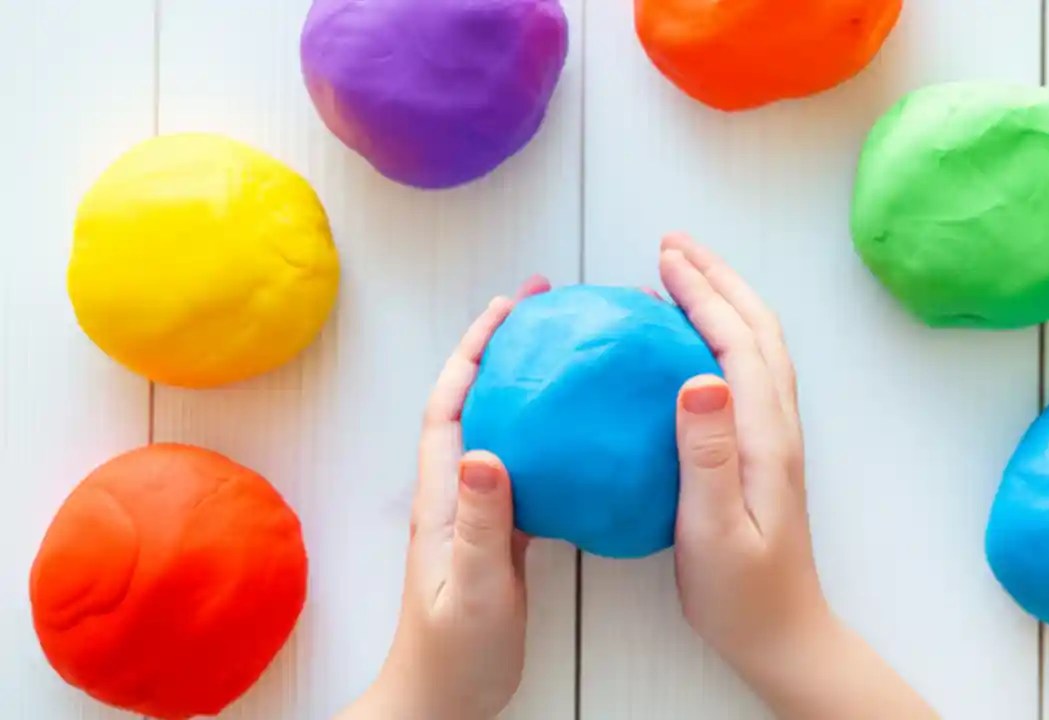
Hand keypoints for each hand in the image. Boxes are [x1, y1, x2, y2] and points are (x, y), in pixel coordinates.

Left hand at [338, 277, 549, 719]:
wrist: (444, 697)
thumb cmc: (454, 651)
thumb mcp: (475, 587)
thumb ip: (482, 523)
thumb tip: (484, 449)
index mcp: (442, 495)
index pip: (451, 402)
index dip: (475, 350)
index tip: (509, 309)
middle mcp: (455, 490)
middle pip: (473, 397)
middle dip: (500, 345)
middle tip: (542, 306)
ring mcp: (477, 508)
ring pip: (499, 422)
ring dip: (523, 379)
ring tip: (561, 348)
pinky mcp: (501, 530)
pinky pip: (524, 460)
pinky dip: (546, 429)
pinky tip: (578, 429)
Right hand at [660, 235, 934, 718]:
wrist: (781, 633)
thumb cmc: (741, 592)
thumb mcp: (713, 530)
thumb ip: (706, 455)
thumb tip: (698, 377)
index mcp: (764, 436)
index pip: (737, 343)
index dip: (704, 294)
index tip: (665, 258)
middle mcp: (777, 425)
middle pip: (756, 330)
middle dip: (717, 278)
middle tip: (672, 245)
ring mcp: (774, 436)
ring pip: (756, 346)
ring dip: (724, 300)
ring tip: (681, 276)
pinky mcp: (762, 450)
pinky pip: (745, 371)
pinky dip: (721, 335)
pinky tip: (687, 343)